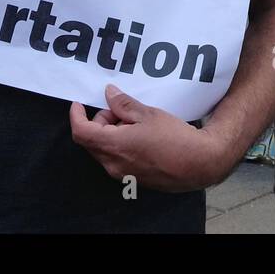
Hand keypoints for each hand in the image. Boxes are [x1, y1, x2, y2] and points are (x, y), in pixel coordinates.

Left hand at [69, 85, 232, 191]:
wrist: (198, 163)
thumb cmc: (174, 137)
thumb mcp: (148, 114)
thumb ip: (124, 104)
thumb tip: (109, 94)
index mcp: (113, 146)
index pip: (81, 132)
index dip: (76, 116)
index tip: (78, 104)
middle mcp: (112, 165)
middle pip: (92, 141)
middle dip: (100, 122)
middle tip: (120, 109)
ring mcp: (122, 175)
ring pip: (104, 150)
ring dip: (111, 133)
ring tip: (135, 122)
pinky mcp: (133, 179)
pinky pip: (117, 159)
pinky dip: (120, 145)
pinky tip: (141, 136)